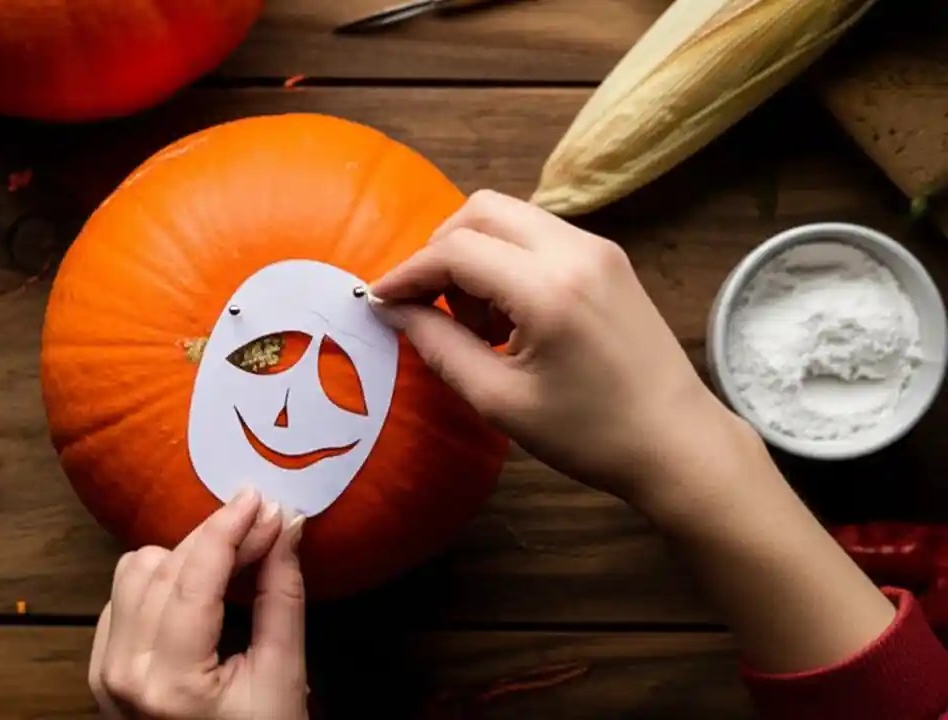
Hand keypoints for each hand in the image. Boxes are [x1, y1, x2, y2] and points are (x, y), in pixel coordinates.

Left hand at [89, 489, 308, 719]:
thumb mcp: (283, 678)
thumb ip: (283, 597)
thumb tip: (285, 526)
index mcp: (171, 682)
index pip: (196, 577)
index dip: (230, 528)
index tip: (259, 498)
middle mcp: (124, 674)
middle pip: (165, 566)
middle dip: (217, 539)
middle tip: (265, 526)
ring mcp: (104, 674)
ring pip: (135, 572)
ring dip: (184, 558)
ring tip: (232, 566)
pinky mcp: (100, 670)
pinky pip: (122, 596)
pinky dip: (160, 582)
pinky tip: (197, 593)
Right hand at [370, 190, 752, 511]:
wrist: (677, 443)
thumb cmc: (590, 434)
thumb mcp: (499, 400)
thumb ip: (438, 346)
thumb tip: (393, 311)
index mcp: (549, 289)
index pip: (456, 250)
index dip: (408, 272)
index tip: (379, 301)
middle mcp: (576, 251)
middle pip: (481, 211)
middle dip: (440, 252)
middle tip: (428, 307)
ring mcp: (599, 248)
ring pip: (510, 218)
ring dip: (474, 255)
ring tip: (475, 324)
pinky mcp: (609, 259)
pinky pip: (538, 236)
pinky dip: (506, 261)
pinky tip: (507, 317)